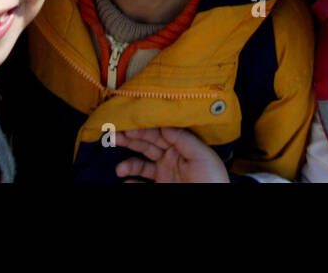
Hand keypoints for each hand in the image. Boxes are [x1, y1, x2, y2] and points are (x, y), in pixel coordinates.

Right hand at [114, 127, 230, 182]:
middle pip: (147, 145)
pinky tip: (126, 182)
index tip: (129, 124)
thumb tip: (165, 125)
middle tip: (114, 136)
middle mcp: (170, 157)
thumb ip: (184, 139)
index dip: (144, 127)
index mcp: (181, 146)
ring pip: (141, 164)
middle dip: (130, 140)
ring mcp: (164, 173)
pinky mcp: (160, 187)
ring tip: (120, 169)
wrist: (213, 203)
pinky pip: (142, 184)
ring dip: (128, 164)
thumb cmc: (212, 179)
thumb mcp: (202, 156)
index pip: (160, 132)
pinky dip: (132, 182)